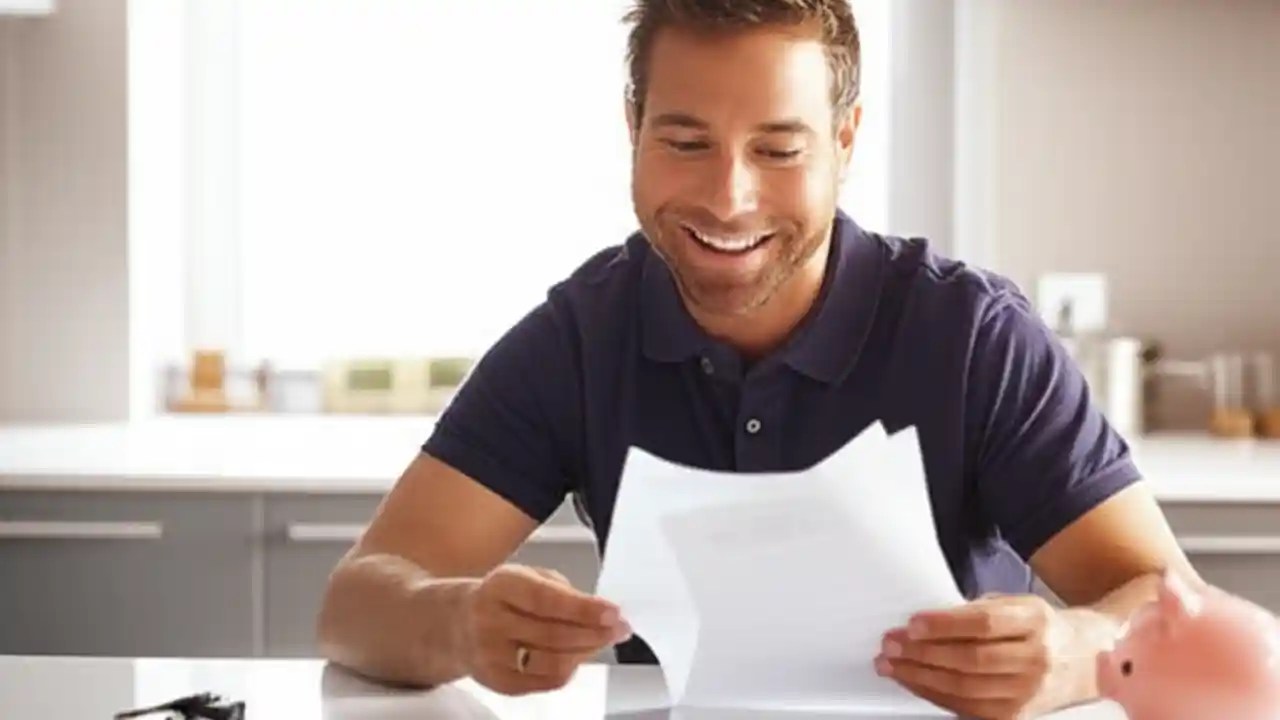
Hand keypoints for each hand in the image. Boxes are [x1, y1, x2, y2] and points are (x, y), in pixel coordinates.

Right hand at [460, 564, 630, 694]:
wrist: (458, 624)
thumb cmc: (502, 597)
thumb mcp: (528, 576)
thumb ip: (561, 590)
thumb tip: (600, 611)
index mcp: (500, 586)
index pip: (546, 600)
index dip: (583, 608)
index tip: (613, 612)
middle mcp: (490, 621)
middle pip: (553, 635)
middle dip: (595, 632)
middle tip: (620, 628)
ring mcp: (492, 655)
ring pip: (552, 662)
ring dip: (586, 652)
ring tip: (603, 640)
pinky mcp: (498, 682)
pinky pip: (546, 682)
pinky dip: (570, 669)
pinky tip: (578, 655)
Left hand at [875, 594, 1098, 719]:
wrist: (1087, 659)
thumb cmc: (1040, 628)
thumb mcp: (1016, 604)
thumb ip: (976, 611)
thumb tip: (925, 622)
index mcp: (1034, 620)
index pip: (985, 623)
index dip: (944, 625)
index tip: (913, 623)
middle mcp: (1035, 657)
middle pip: (971, 659)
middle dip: (923, 652)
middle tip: (891, 644)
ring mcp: (1029, 691)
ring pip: (966, 688)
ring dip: (921, 677)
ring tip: (891, 664)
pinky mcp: (1018, 715)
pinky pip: (968, 709)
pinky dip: (935, 696)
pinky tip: (915, 682)